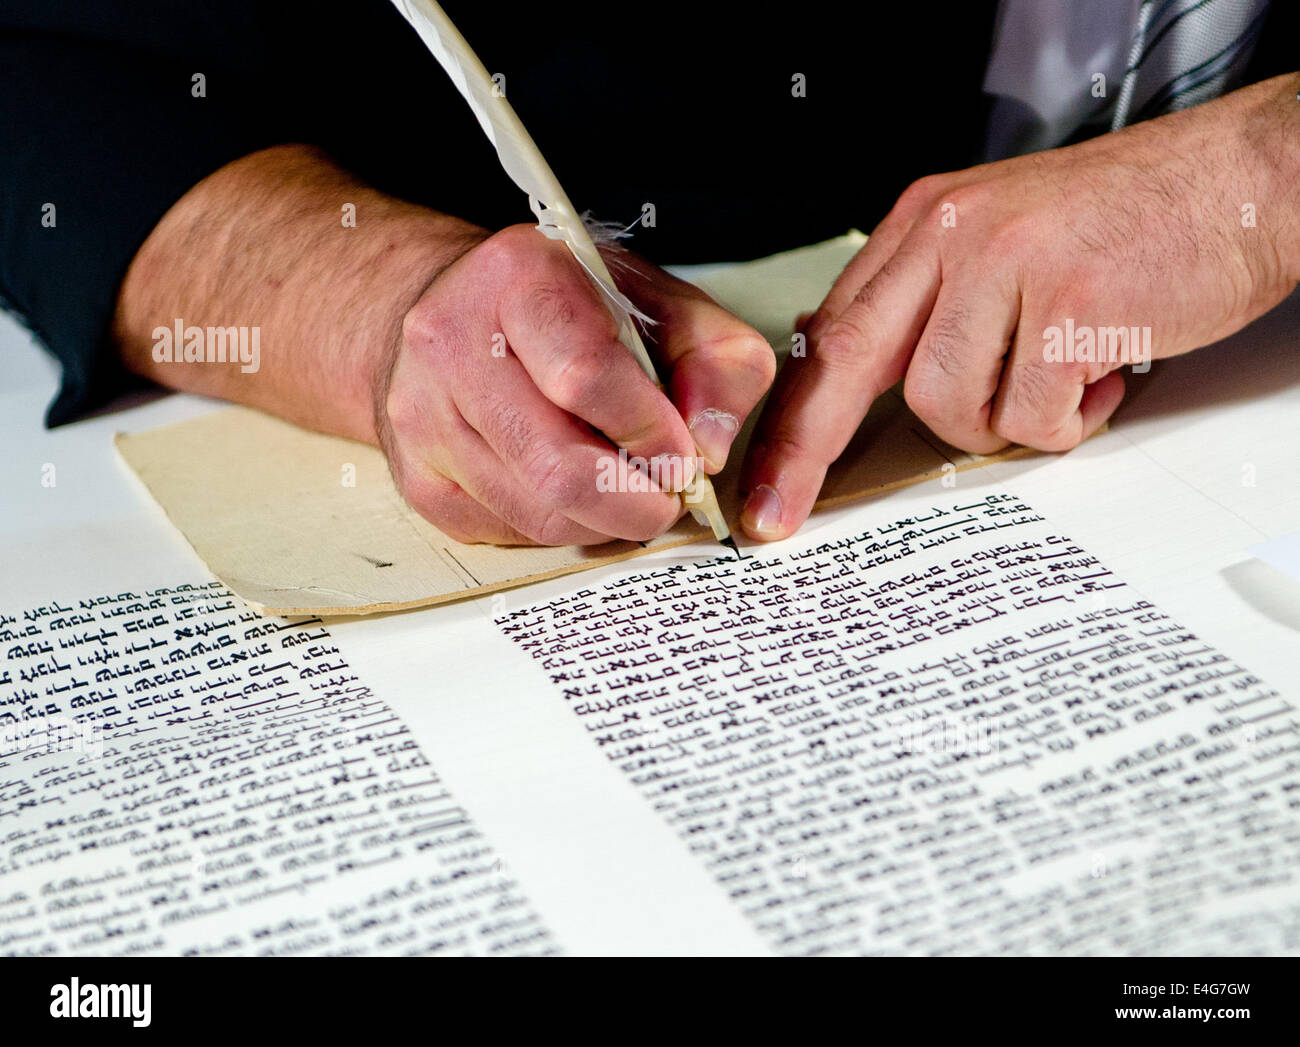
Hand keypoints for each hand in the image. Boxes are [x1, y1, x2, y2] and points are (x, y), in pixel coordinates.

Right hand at [378, 224, 773, 544]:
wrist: (456, 310)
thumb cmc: (570, 306)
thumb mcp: (664, 303)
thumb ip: (717, 362)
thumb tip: (709, 448)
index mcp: (518, 278)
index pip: (585, 376)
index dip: (648, 431)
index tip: (683, 454)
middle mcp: (451, 342)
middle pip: (556, 466)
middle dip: (633, 501)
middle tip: (666, 498)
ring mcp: (423, 414)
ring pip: (536, 514)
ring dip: (603, 521)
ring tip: (628, 493)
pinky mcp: (417, 475)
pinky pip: (508, 533)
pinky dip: (560, 527)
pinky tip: (574, 493)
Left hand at [740, 74, 1299, 540]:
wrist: (1242, 181)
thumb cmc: (1127, 225)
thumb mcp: (1000, 243)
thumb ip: (930, 307)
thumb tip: (865, 385)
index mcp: (926, 222)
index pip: (829, 331)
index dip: (789, 417)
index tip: (761, 482)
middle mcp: (952, 232)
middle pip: (844, 363)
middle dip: (803, 454)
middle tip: (777, 515)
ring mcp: (1007, 262)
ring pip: (945, 404)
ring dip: (1002, 420)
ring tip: (1056, 381)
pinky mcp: (1066, 301)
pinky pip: (1028, 415)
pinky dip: (1065, 419)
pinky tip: (1097, 374)